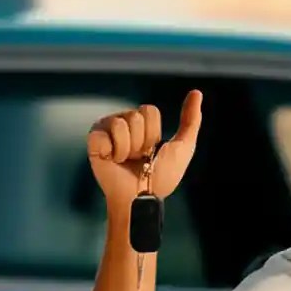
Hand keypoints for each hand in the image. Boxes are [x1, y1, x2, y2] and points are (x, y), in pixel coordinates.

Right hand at [87, 89, 201, 209]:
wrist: (142, 198)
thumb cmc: (161, 177)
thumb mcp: (183, 147)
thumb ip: (191, 120)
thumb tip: (196, 92)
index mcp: (142, 124)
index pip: (149, 111)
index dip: (154, 134)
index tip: (152, 152)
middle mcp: (123, 124)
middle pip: (136, 115)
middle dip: (142, 141)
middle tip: (138, 158)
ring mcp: (106, 131)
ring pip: (121, 123)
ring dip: (128, 148)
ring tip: (126, 161)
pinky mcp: (94, 141)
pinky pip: (103, 133)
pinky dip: (112, 151)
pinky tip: (112, 160)